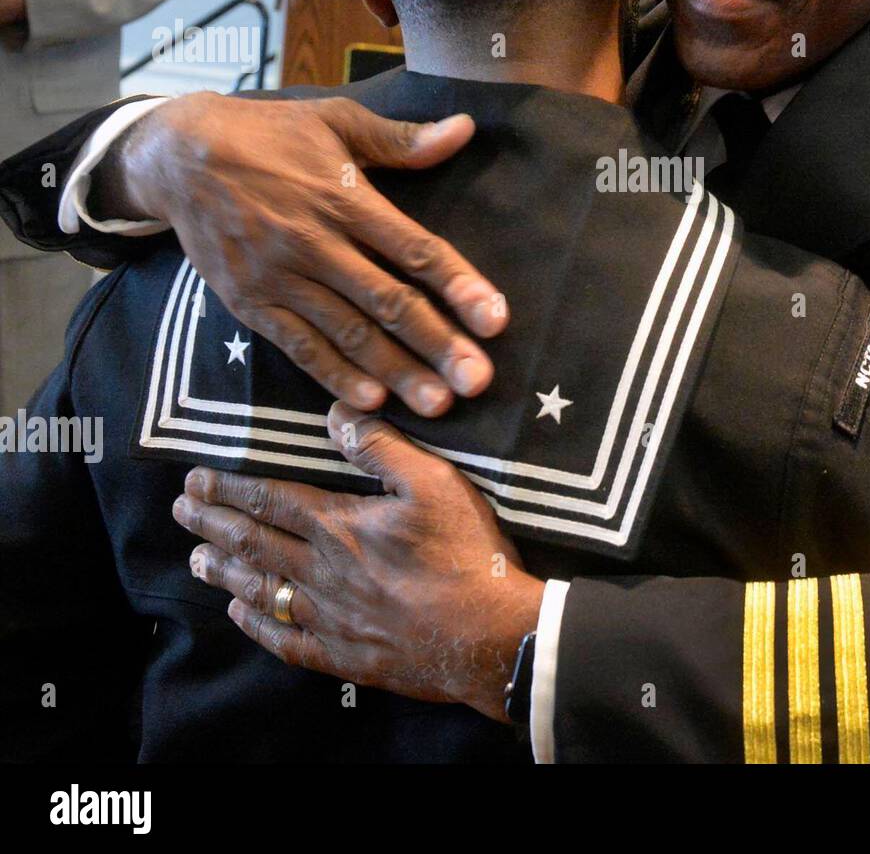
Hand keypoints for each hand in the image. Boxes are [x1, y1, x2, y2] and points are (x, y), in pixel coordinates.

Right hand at [97, 92, 509, 414]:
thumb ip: (401, 139)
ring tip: (438, 405)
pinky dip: (334, 375)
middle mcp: (314, 242)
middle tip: (478, 381)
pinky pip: (299, 346)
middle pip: (387, 302)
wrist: (177, 155)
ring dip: (395, 372)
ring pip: (348, 333)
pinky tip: (369, 401)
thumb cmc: (270, 133)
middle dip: (437, 345)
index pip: (414, 248)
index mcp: (344, 198)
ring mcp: (279, 278)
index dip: (458, 285)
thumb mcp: (336, 121)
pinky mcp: (250, 303)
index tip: (496, 319)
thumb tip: (464, 129)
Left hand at [176, 401, 543, 721]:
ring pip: (262, 591)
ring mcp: (329, 618)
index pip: (270, 501)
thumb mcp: (434, 483)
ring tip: (197, 559)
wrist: (488, 635)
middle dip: (214, 524)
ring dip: (225, 572)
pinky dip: (258, 626)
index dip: (230, 489)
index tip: (196, 479)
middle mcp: (322, 572)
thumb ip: (381, 447)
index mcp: (339, 527)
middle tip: (182, 511)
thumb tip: (337, 413)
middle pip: (254, 544)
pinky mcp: (345, 655)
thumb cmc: (466, 553)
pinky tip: (241, 616)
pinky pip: (287, 641)